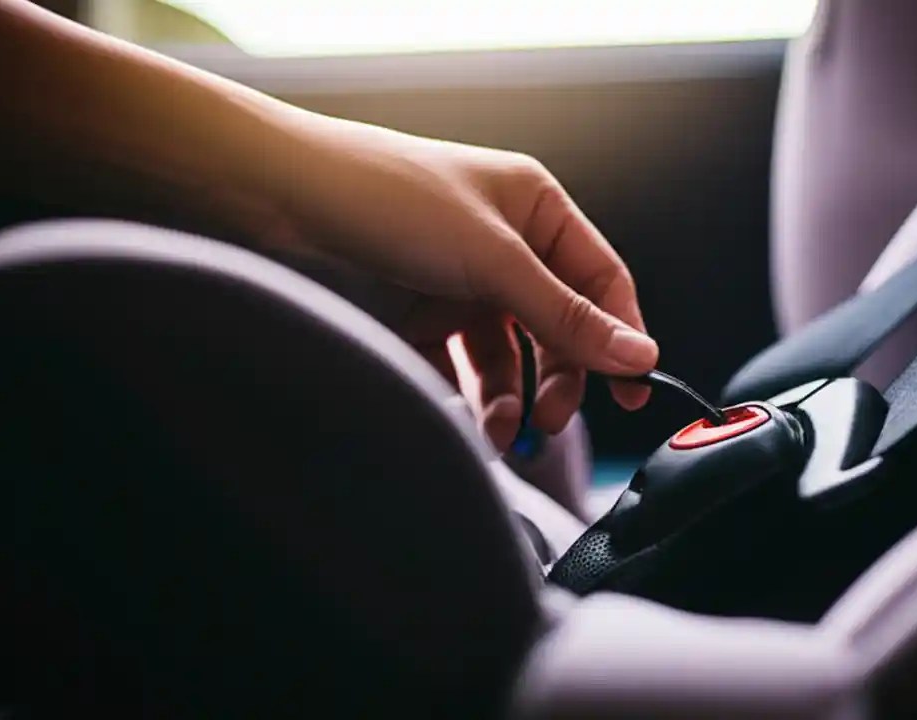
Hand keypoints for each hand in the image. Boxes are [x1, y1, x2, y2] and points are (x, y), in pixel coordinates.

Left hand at [267, 113, 656, 449]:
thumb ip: (566, 315)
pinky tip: (460, 414)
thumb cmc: (386, 196)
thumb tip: (637, 353)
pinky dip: (464, 394)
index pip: (601, 282)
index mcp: (536, 209)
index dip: (621, 337)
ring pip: (507, 353)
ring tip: (499, 431)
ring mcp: (460, 278)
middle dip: (559, 377)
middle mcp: (504, 243)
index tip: (632, 391)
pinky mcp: (418, 309)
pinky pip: (458, 363)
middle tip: (551, 419)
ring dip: (509, 397)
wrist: (279, 198)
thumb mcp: (492, 259)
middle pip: (557, 327)